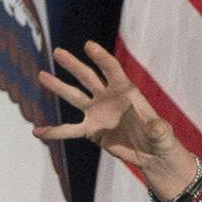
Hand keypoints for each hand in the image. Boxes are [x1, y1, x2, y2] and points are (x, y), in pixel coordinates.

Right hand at [35, 41, 194, 191]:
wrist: (153, 156)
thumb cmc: (162, 140)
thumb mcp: (163, 135)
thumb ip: (158, 130)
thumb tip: (155, 128)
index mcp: (127, 92)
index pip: (112, 70)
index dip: (101, 58)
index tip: (89, 45)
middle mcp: (108, 98)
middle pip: (88, 77)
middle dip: (73, 65)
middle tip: (58, 52)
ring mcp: (97, 113)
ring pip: (75, 96)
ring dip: (58, 87)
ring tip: (42, 75)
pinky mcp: (91, 130)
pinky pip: (70, 130)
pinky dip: (55, 131)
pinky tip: (38, 132)